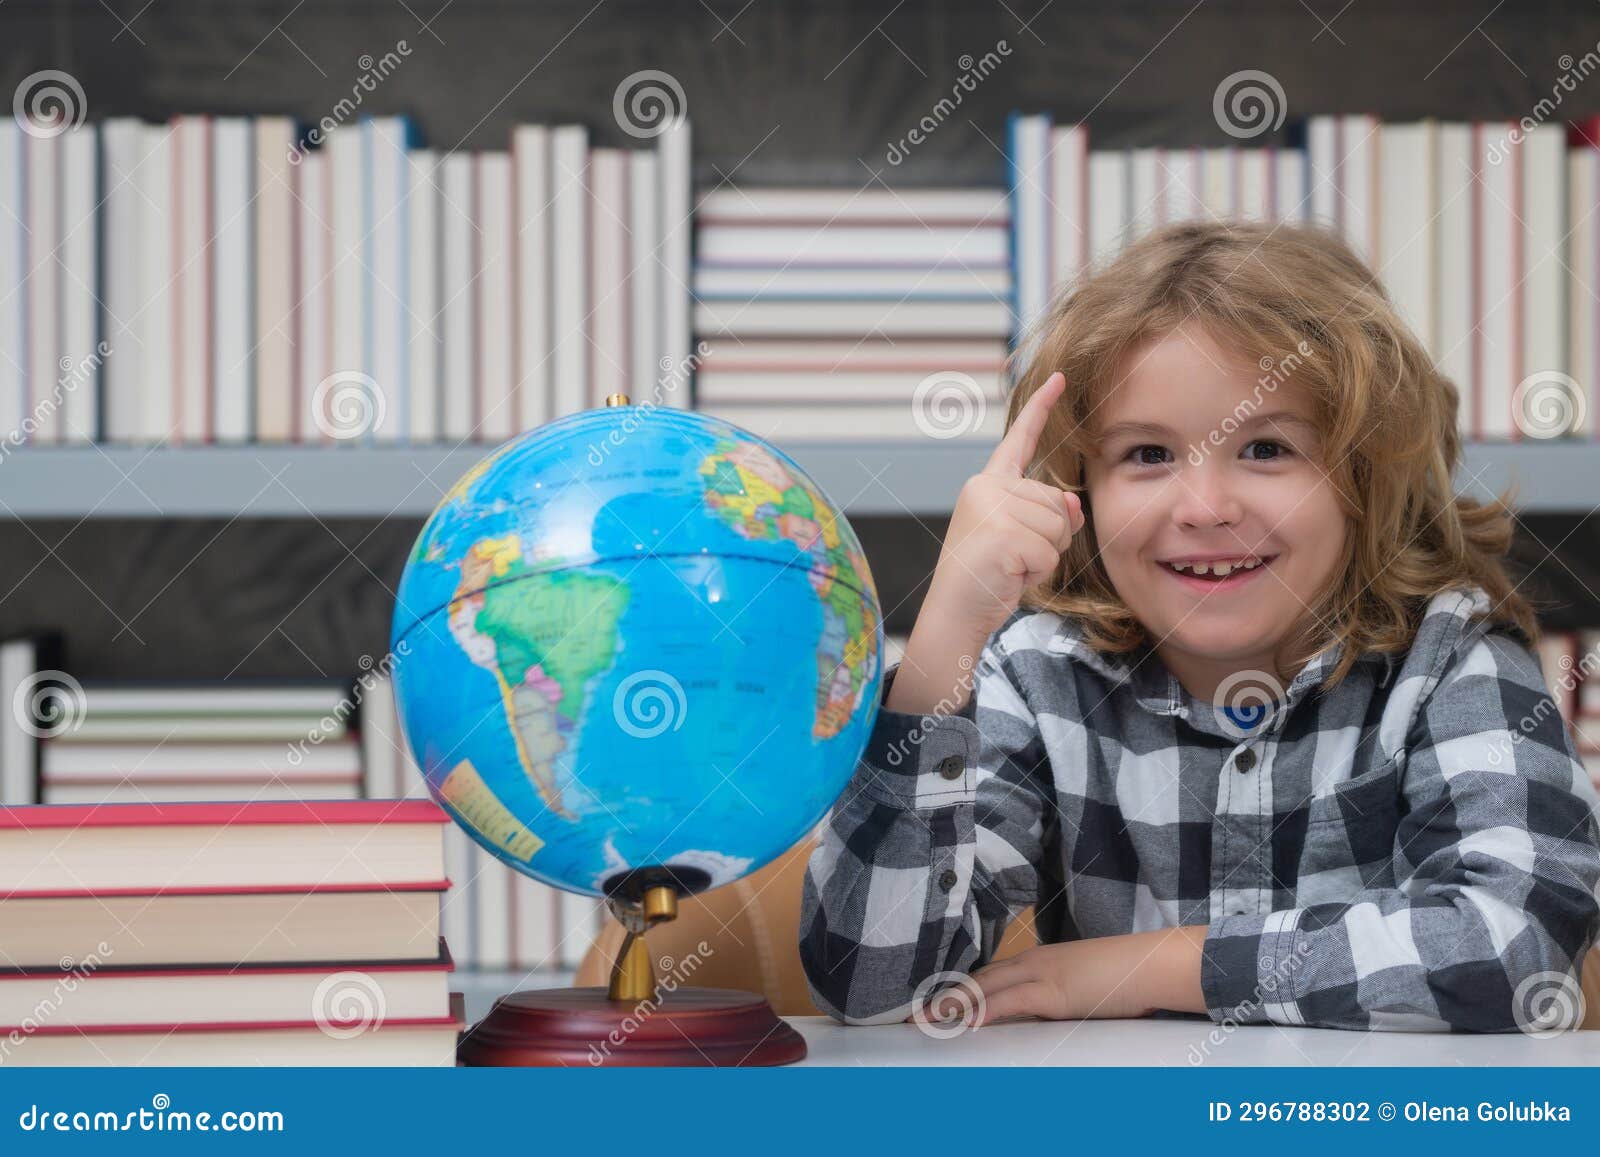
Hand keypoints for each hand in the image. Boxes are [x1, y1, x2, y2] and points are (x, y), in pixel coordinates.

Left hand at [903, 927, 1208, 1027]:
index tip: (934, 1005)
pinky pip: (1011, 1001)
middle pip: (978, 980)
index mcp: (1038, 961)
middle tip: (915, 1016)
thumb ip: (1053, 999)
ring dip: (953, 1006)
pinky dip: (984, 1010)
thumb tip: (1038, 1017)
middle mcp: (1032, 962)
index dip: (960, 991)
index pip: (989, 976)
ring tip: (925, 1021)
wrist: (1150, 963)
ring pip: (986, 988)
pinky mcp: (1054, 990)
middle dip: (945, 998)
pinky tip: (965, 1021)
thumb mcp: (1079, 988)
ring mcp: (1042, 974)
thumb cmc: (1122, 976)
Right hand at [922, 372, 1083, 644]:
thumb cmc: (986, 575)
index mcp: (987, 484)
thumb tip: (1074, 504)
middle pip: (1056, 502)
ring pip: (1058, 528)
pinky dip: (1038, 573)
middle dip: (1048, 537)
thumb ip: (1048, 514)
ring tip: (1010, 566)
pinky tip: (1010, 576)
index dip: (1040, 409)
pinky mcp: (1004, 536)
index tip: (1060, 379)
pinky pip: (1051, 553)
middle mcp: (987, 488)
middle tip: (1012, 557)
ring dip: (1044, 556)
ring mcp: (994, 510)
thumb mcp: (1021, 538)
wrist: (954, 612)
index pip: (1019, 441)